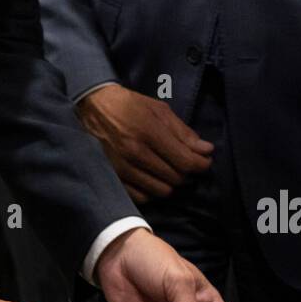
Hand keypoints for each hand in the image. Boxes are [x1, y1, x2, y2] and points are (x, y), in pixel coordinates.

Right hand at [77, 84, 212, 203]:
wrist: (94, 107)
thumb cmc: (130, 105)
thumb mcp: (159, 110)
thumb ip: (183, 132)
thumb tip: (206, 150)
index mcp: (148, 132)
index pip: (185, 161)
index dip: (201, 165)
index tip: (205, 161)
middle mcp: (134, 153)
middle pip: (175, 178)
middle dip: (187, 173)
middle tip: (186, 163)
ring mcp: (122, 168)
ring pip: (161, 190)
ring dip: (170, 183)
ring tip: (169, 170)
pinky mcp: (113, 177)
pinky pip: (142, 197)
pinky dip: (152, 190)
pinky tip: (153, 178)